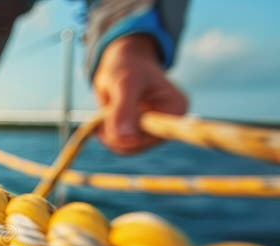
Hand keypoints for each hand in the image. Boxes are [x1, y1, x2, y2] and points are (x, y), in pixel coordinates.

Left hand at [93, 34, 187, 153]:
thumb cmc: (128, 67)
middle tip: (103, 113)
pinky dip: (107, 134)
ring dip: (108, 133)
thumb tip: (123, 138)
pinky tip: (105, 118)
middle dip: (114, 132)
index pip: (155, 136)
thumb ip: (124, 108)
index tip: (108, 128)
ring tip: (105, 111)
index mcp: (175, 109)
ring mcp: (152, 132)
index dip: (130, 136)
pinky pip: (119, 145)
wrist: (123, 63)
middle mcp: (168, 125)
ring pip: (125, 148)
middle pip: (137, 146)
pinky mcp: (138, 136)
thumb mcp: (125, 83)